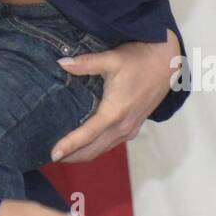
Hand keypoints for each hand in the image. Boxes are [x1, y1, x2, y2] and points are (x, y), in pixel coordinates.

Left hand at [49, 27, 181, 162]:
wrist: (167, 63)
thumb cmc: (138, 59)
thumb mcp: (112, 58)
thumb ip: (86, 63)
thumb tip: (61, 62)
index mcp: (115, 111)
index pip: (87, 134)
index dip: (69, 145)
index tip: (52, 153)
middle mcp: (123, 126)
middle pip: (93, 149)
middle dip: (71, 156)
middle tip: (48, 157)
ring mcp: (129, 129)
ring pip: (102, 150)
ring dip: (82, 155)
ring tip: (62, 155)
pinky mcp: (133, 127)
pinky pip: (110, 145)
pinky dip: (95, 149)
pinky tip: (84, 145)